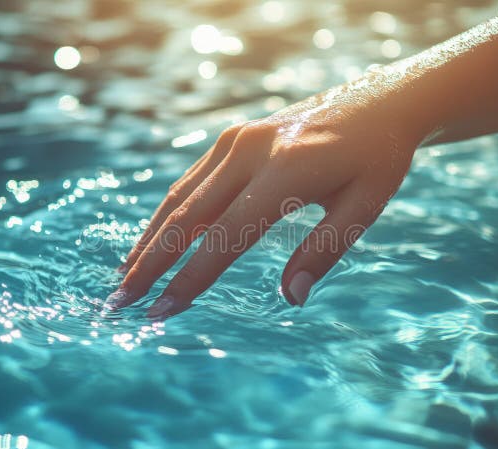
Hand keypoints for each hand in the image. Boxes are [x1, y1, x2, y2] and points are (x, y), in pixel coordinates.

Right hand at [107, 68, 428, 318]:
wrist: (376, 103)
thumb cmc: (377, 159)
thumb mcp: (364, 205)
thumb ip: (325, 250)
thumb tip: (291, 297)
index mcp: (285, 171)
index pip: (226, 236)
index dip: (191, 278)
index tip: (162, 312)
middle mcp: (250, 151)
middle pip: (188, 216)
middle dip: (150, 263)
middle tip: (120, 301)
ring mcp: (236, 140)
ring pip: (180, 197)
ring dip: (150, 239)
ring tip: (125, 276)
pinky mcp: (231, 138)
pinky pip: (190, 181)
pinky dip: (167, 214)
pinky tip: (154, 238)